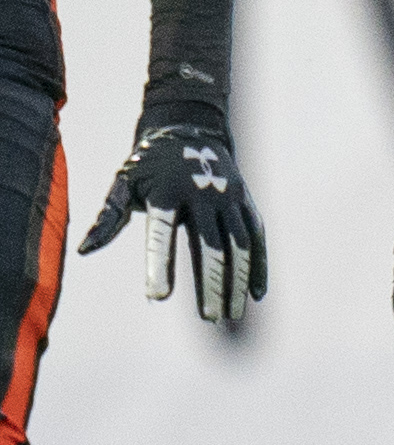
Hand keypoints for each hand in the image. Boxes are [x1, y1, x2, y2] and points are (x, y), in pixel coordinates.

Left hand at [79, 120, 267, 323]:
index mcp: (166, 191)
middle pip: (211, 246)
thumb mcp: (124, 184)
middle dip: (212, 284)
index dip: (159, 265)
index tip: (156, 297)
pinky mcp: (246, 201)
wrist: (188, 128)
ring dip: (238, 281)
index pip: (162, 234)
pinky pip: (257, 236)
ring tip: (232, 314)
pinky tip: (256, 294)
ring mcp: (228, 197)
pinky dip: (259, 265)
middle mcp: (202, 193)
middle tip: (209, 317)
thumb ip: (108, 218)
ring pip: (239, 244)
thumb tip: (84, 251)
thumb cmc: (148, 166)